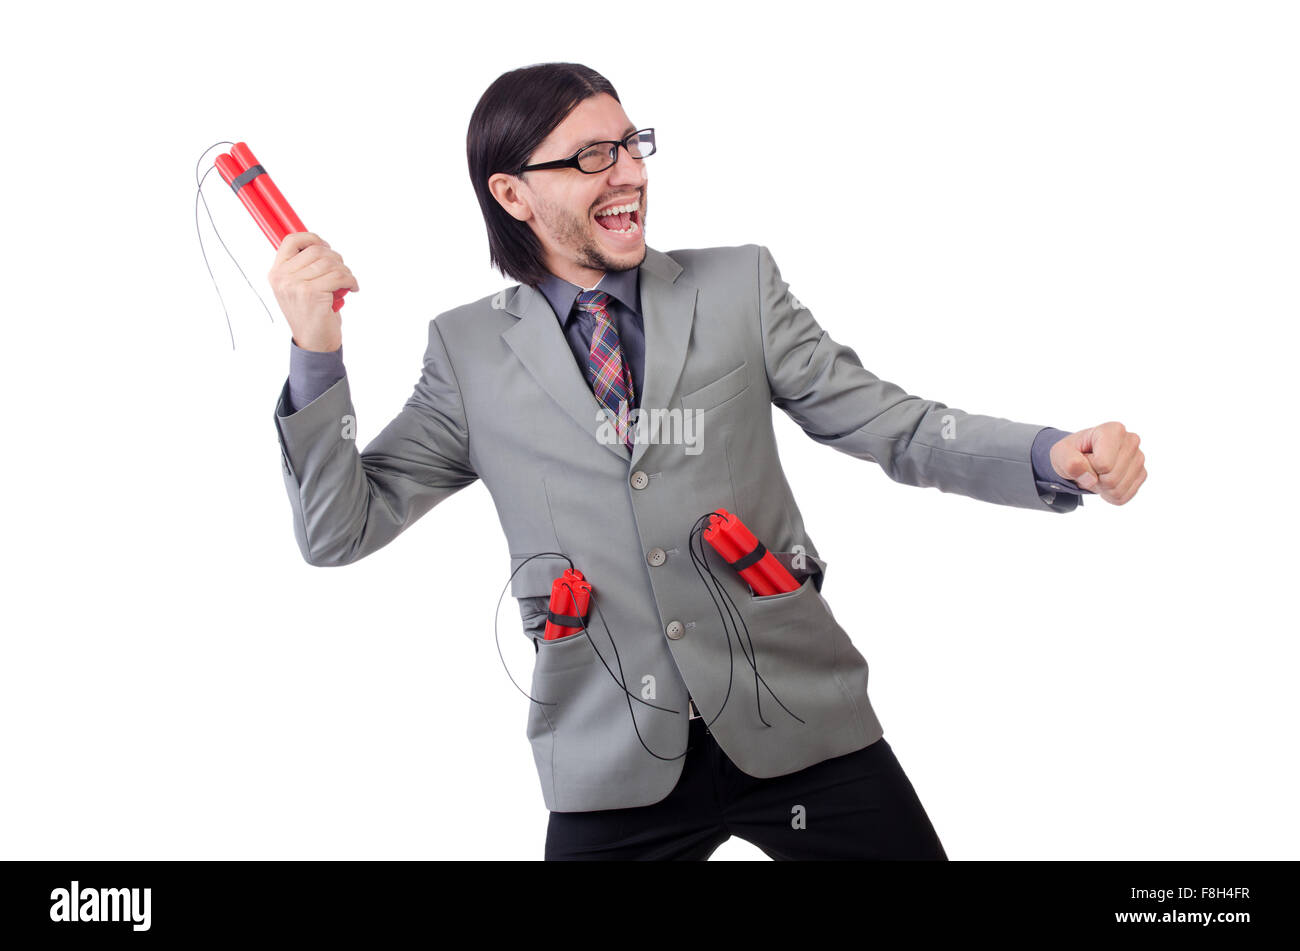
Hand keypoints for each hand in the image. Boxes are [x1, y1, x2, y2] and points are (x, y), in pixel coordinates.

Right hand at [267, 232, 358, 351]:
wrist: (314, 343)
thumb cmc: (311, 315)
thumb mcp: (299, 288)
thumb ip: (303, 268)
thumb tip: (320, 245)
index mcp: (277, 273)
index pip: (291, 241)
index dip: (311, 238)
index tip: (326, 246)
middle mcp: (282, 278)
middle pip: (316, 251)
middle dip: (336, 259)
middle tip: (342, 272)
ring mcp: (296, 285)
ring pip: (330, 263)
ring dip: (345, 271)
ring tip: (347, 282)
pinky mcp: (312, 293)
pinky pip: (339, 275)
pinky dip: (351, 280)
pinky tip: (352, 287)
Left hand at [1049, 422, 1145, 504]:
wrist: (1080, 457)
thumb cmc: (1072, 452)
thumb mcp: (1061, 453)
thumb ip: (1070, 463)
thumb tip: (1091, 479)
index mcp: (1113, 430)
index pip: (1103, 464)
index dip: (1088, 467)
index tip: (1084, 458)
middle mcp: (1131, 441)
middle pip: (1112, 479)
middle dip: (1095, 479)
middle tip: (1089, 468)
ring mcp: (1139, 458)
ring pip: (1118, 490)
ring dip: (1102, 488)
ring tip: (1097, 473)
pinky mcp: (1141, 473)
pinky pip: (1124, 496)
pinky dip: (1110, 495)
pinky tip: (1105, 481)